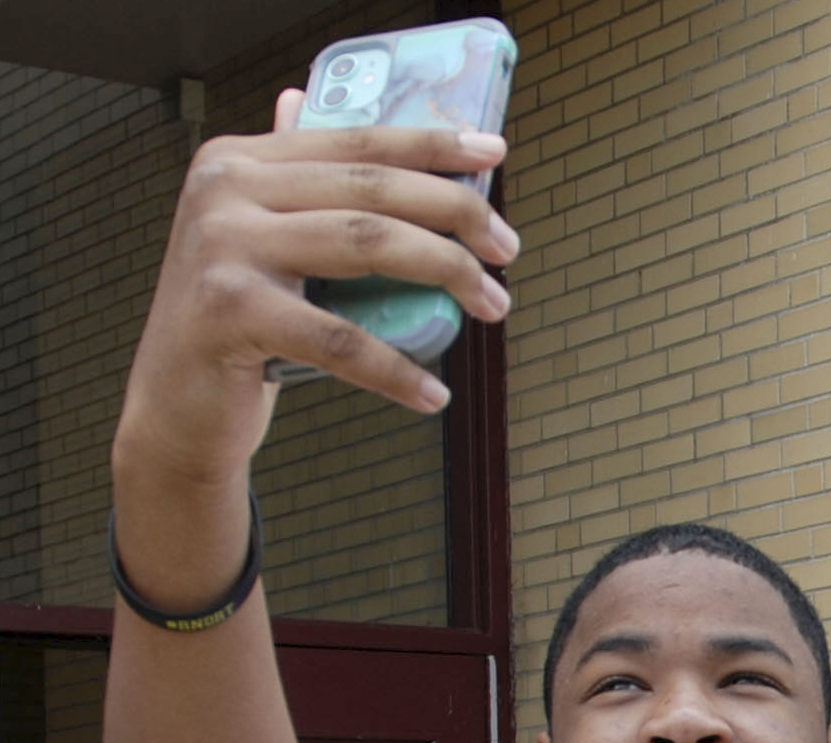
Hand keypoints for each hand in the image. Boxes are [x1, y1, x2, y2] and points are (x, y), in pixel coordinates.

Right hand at [112, 89, 517, 498]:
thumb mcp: (264, 242)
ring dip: (446, 274)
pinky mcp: (228, 312)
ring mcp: (222, 246)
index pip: (354, 139)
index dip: (431, 144)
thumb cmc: (238, 327)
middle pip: (371, 188)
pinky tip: (434, 393)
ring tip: (493, 305)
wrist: (177, 408)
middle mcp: (225, 189)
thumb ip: (290, 181)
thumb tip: (303, 100)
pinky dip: (395, 370)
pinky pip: (338, 339)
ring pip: (365, 244)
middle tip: (508, 250)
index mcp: (240, 161)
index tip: (495, 154)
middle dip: (456, 213)